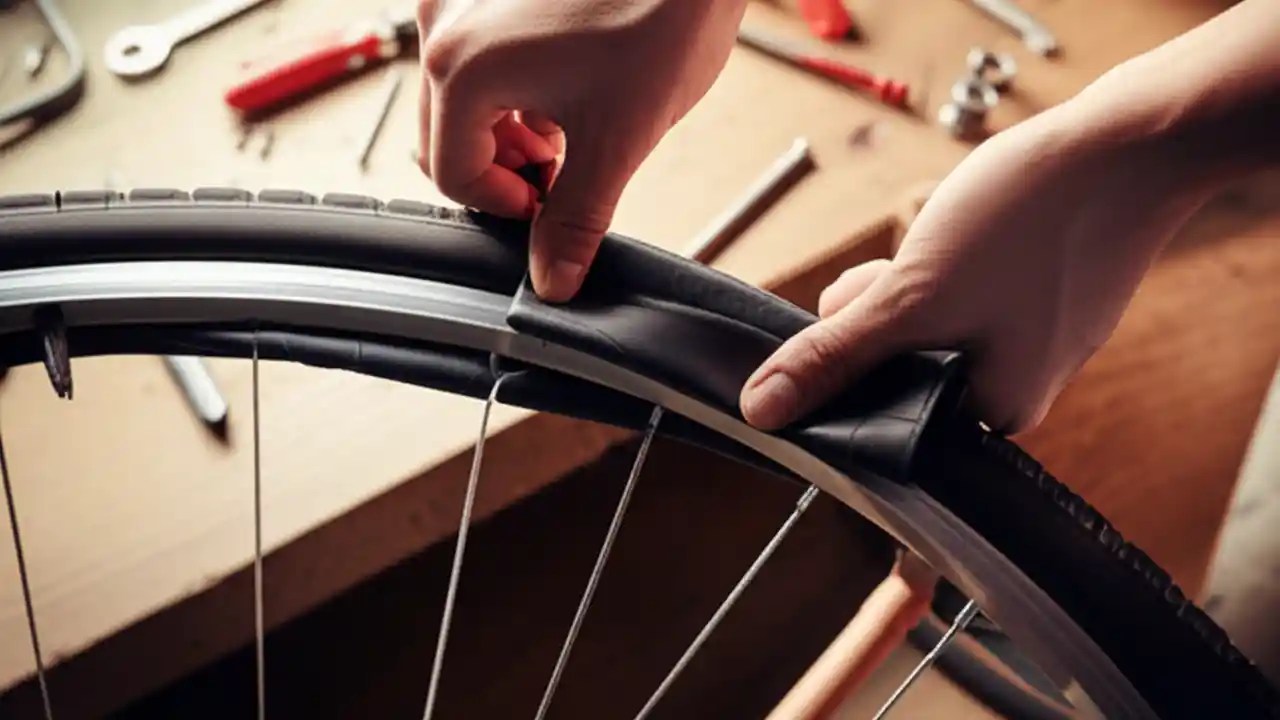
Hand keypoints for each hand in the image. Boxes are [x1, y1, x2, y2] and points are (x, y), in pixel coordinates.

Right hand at [415, 0, 747, 301]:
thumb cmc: (661, 16)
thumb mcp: (617, 140)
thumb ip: (576, 221)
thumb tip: (554, 280)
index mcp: (463, 67)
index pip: (453, 176)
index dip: (506, 207)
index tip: (550, 207)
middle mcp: (444, 23)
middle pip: (446, 136)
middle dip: (502, 171)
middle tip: (561, 176)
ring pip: (460, 96)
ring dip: (506, 132)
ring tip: (568, 134)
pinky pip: (479, 55)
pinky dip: (512, 88)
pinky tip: (566, 91)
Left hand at [739, 99, 1215, 433]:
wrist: (1130, 143)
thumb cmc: (1031, 227)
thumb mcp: (912, 299)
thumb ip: (835, 358)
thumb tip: (762, 410)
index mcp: (995, 412)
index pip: (889, 423)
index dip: (848, 382)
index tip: (827, 341)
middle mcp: (1021, 386)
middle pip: (904, 369)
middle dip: (874, 322)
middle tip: (876, 284)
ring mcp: (1037, 337)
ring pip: (932, 323)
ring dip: (903, 287)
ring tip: (922, 245)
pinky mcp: (1045, 290)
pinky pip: (968, 291)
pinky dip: (944, 264)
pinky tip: (953, 227)